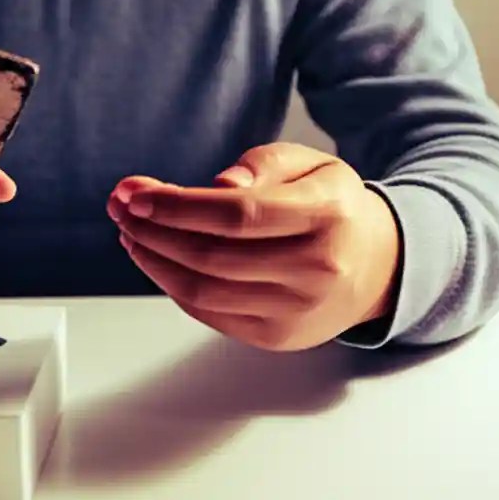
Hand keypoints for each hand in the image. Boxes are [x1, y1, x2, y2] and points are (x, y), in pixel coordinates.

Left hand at [108, 143, 400, 351]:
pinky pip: (210, 314)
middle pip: (214, 255)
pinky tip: (156, 259)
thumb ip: (265, 163)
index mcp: (326, 215)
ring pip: (205, 290)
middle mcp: (315, 267)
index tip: (137, 194)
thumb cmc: (334, 209)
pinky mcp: (277, 336)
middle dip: (154, 231)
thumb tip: (218, 182)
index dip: (179, 207)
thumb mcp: (314, 165)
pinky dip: (173, 286)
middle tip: (122, 207)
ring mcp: (296, 309)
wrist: (377, 267)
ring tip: (131, 233)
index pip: (239, 215)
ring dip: (154, 261)